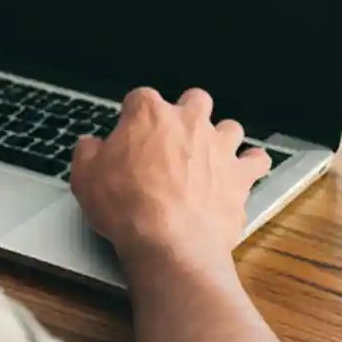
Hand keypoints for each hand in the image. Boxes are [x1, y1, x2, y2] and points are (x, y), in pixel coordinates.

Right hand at [70, 87, 269, 267]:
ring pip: (229, 126)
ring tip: (208, 156)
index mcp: (148, 114)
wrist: (170, 243)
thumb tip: (90, 144)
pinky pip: (256, 160)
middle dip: (185, 112)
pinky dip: (251, 164)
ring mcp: (219, 147)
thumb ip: (87, 152)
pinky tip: (243, 170)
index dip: (133, 114)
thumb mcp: (85, 177)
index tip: (129, 131)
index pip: (140, 97)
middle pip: (194, 99)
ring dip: (220, 137)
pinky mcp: (240, 176)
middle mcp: (188, 122)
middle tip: (172, 138)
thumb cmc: (127, 207)